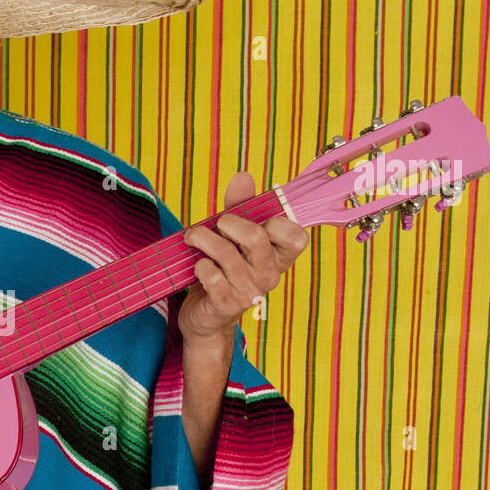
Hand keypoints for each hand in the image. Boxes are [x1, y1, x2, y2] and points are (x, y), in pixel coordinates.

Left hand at [179, 171, 309, 344]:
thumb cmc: (222, 267)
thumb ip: (240, 206)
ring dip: (203, 238)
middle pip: (257, 238)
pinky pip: (211, 274)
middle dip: (229, 222)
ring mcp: (249, 292)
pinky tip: (197, 266)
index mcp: (278, 256)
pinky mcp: (226, 304)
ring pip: (226, 254)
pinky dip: (199, 264)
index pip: (297, 237)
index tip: (256, 218)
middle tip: (216, 223)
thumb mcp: (232, 234)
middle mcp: (269, 275)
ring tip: (192, 237)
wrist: (205, 314)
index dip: (277, 221)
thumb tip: (243, 176)